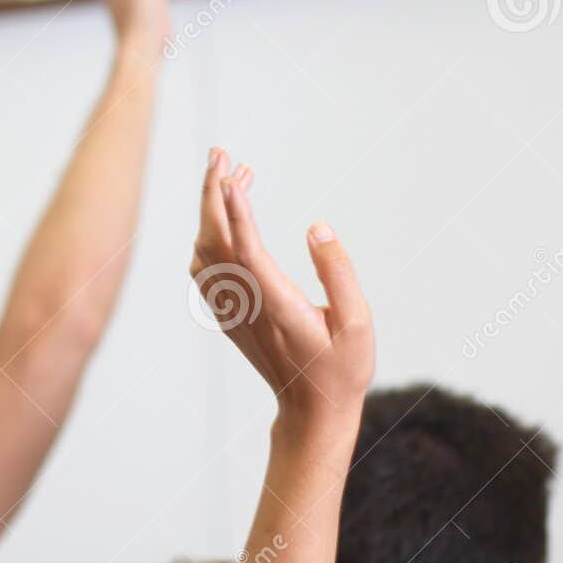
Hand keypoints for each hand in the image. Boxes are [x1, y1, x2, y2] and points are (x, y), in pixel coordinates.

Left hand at [190, 149, 373, 418]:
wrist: (311, 410)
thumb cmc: (341, 368)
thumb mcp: (358, 324)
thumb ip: (338, 273)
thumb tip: (317, 228)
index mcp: (278, 305)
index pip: (248, 251)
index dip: (237, 212)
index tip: (231, 175)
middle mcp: (246, 304)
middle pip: (215, 240)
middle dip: (213, 191)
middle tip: (222, 152)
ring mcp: (230, 309)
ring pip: (204, 249)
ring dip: (212, 209)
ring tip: (235, 174)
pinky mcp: (226, 313)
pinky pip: (203, 266)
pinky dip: (207, 232)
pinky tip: (226, 215)